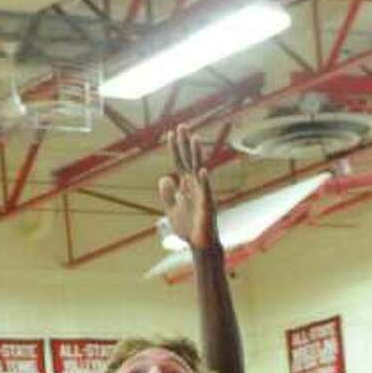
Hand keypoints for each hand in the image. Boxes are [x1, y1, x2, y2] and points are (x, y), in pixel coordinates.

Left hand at [157, 125, 218, 250]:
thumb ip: (167, 194)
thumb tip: (164, 177)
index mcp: (186, 186)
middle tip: (182, 126)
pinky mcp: (207, 206)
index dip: (175, 148)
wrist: (199, 246)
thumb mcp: (171, 210)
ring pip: (199, 170)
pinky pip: (206, 191)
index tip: (170, 132)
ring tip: (194, 139)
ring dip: (197, 155)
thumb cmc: (188, 228)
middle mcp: (195, 186)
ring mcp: (202, 194)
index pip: (179, 162)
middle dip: (185, 144)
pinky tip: (201, 170)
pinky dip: (203, 181)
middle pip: (189, 160)